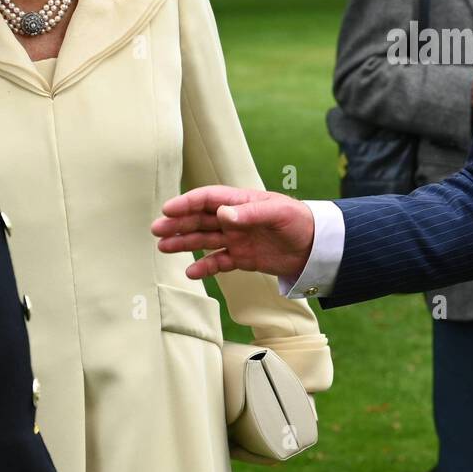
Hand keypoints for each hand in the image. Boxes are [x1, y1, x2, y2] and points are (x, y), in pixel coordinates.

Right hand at [151, 185, 313, 281]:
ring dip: (184, 243)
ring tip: (163, 247)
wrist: (316, 247)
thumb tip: (221, 214)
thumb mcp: (278, 213)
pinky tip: (190, 272)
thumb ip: (250, 214)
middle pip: (200, 219)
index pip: (208, 199)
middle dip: (178, 223)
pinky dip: (205, 267)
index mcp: (242, 202)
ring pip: (204, 240)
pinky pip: (219, 262)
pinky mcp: (242, 258)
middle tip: (156, 229)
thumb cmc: (300, 221)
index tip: (168, 209)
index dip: (187, 203)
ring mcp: (237, 238)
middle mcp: (235, 219)